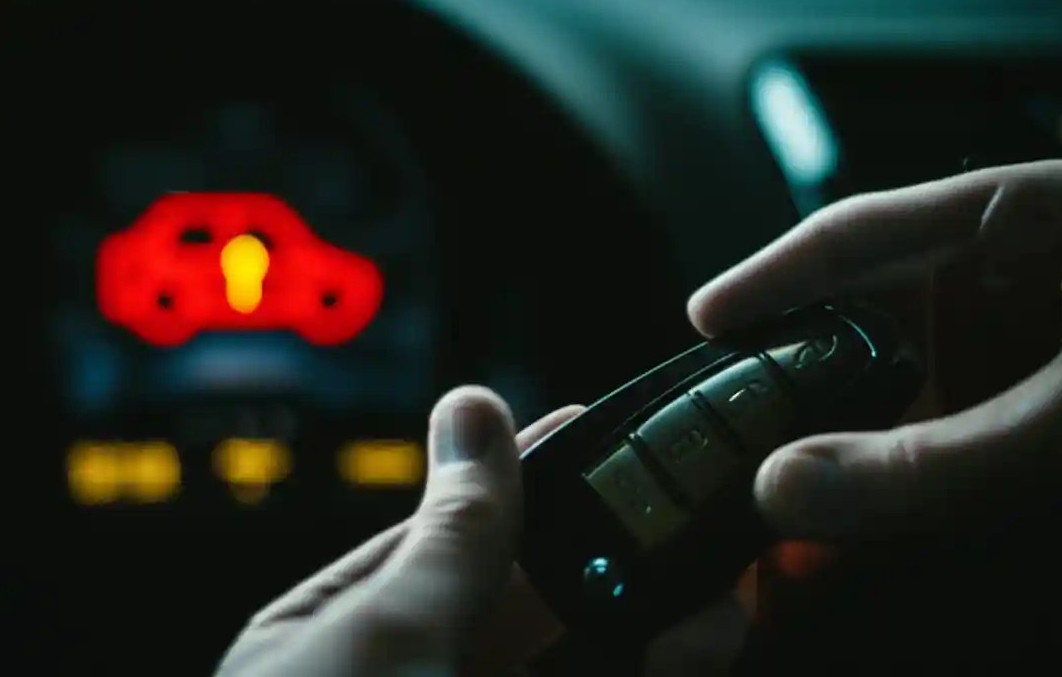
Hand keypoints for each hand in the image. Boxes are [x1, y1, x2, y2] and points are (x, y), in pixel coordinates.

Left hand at [221, 387, 752, 675]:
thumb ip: (453, 539)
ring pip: (586, 663)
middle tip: (696, 498)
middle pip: (529, 601)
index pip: (447, 534)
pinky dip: (667, 668)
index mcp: (339, 639)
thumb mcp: (382, 646)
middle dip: (610, 549)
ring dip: (656, 619)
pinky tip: (705, 637)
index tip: (599, 427)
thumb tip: (473, 410)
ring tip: (722, 574)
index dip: (526, 477)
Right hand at [687, 159, 1061, 539]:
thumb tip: (786, 487)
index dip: (773, 275)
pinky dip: (896, 494)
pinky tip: (853, 531)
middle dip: (802, 377)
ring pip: (900, 392)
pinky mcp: (1035, 427)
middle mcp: (1019, 280)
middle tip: (736, 430)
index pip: (864, 232)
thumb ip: (941, 459)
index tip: (705, 319)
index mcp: (1032, 217)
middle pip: (868, 317)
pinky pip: (945, 453)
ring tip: (786, 492)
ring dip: (845, 445)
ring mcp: (1029, 355)